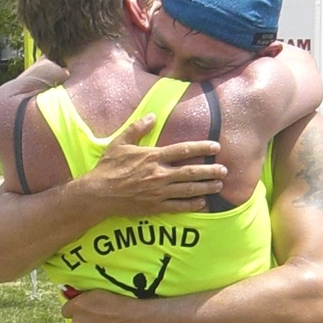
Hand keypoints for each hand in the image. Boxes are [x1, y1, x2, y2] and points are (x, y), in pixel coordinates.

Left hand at [62, 288, 167, 322]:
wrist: (138, 321)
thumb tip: (67, 295)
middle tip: (102, 320)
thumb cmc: (121, 303)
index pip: (66, 311)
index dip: (77, 311)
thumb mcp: (99, 293)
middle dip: (85, 322)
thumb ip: (82, 298)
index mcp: (77, 307)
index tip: (86, 311)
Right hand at [77, 112, 225, 216]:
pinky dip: (192, 204)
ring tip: (219, 185)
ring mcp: (158, 192)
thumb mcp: (119, 143)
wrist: (98, 194)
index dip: (202, 147)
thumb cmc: (108, 168)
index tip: (217, 147)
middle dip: (210, 170)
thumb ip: (137, 129)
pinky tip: (203, 202)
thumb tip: (152, 116)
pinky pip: (178, 206)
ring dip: (206, 187)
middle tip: (225, 170)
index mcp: (152, 157)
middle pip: (191, 171)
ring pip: (188, 189)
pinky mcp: (155, 207)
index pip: (183, 150)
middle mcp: (159, 174)